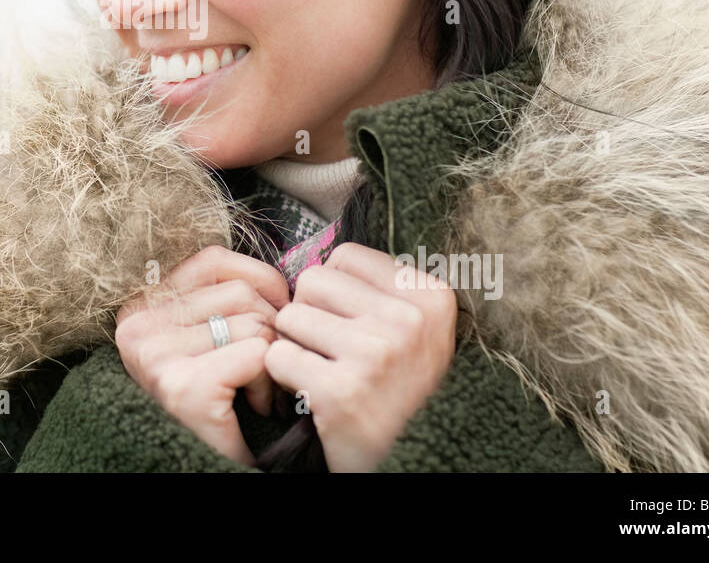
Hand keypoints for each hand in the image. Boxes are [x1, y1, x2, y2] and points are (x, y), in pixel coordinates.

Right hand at [114, 244, 290, 466]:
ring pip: (255, 323)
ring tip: (256, 386)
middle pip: (240, 292)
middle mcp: (136, 325)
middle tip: (263, 366)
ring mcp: (156, 355)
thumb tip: (287, 271)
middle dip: (270, 327)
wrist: (203, 464)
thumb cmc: (215, 396)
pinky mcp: (184, 386)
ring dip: (271, 358)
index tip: (266, 320)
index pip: (215, 261)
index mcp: (139, 304)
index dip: (258, 285)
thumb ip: (224, 292)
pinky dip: (268, 382)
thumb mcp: (206, 330)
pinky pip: (258, 355)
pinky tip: (255, 404)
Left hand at [263, 242, 457, 471]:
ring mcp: (376, 354)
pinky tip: (310, 392)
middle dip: (309, 312)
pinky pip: (277, 356)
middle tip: (331, 349)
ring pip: (290, 316)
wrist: (413, 460)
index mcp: (431, 295)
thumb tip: (316, 249)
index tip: (352, 322)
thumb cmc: (399, 386)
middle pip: (312, 280)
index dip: (335, 289)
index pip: (346, 255)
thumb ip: (376, 285)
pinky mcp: (341, 391)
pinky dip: (283, 376)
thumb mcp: (414, 327)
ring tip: (321, 369)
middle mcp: (409, 320)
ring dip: (294, 343)